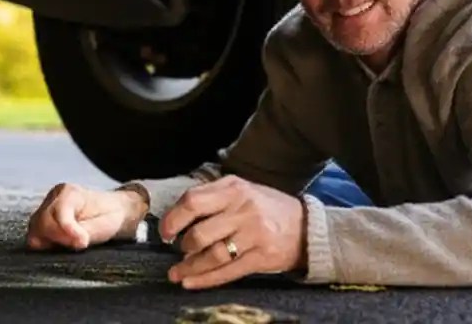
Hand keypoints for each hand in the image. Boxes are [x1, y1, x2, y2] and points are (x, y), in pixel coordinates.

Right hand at [25, 182, 146, 251]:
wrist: (109, 212)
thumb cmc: (108, 217)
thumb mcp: (103, 225)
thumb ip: (84, 233)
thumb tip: (71, 243)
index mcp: (71, 192)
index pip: (60, 211)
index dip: (68, 230)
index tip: (82, 243)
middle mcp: (53, 197)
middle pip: (43, 222)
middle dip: (59, 238)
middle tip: (78, 244)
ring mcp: (44, 208)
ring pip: (35, 231)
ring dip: (51, 242)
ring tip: (70, 244)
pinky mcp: (39, 221)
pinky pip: (35, 237)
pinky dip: (47, 244)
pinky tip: (61, 244)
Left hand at [159, 175, 306, 288]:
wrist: (305, 227)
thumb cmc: (267, 208)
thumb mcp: (243, 191)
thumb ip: (213, 197)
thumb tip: (178, 221)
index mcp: (235, 189)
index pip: (193, 201)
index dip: (173, 219)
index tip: (165, 232)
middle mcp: (245, 209)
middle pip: (200, 232)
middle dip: (183, 246)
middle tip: (180, 250)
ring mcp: (254, 234)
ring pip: (212, 256)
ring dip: (189, 268)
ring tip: (178, 273)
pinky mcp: (261, 257)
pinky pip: (227, 272)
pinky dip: (204, 280)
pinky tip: (190, 282)